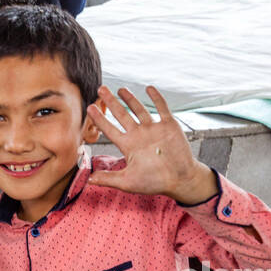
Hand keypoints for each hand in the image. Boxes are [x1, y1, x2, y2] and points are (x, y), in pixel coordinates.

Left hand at [85, 85, 218, 205]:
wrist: (180, 180)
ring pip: (139, 110)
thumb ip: (109, 179)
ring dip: (130, 98)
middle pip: (122, 115)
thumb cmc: (154, 182)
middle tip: (101, 89)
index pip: (110, 129)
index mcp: (128, 146)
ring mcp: (154, 129)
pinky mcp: (169, 126)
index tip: (90, 108)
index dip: (100, 119)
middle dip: (111, 102)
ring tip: (120, 88)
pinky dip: (156, 98)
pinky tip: (149, 88)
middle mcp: (139, 135)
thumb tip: (89, 179)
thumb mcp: (128, 182)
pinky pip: (162, 108)